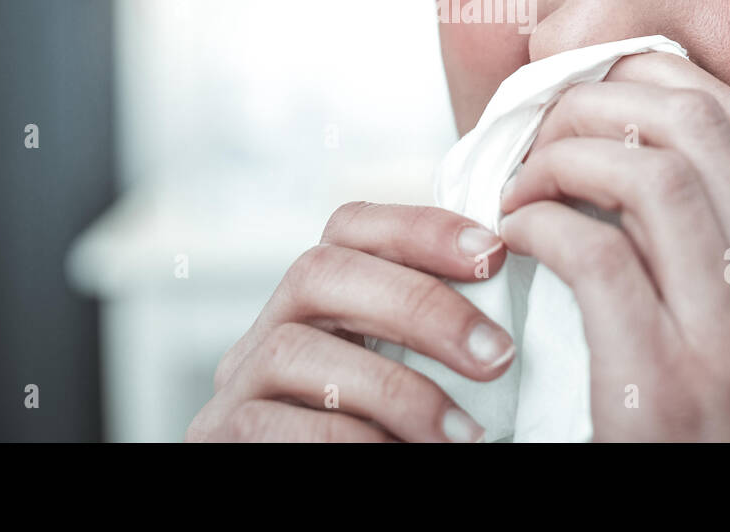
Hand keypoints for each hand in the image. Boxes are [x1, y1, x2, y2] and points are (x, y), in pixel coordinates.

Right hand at [185, 201, 512, 441]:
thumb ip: (428, 340)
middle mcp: (266, 331)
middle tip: (496, 355)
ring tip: (464, 434)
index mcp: (314, 304)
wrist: (307, 522)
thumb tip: (506, 312)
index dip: (420, 227)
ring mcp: (237, 384)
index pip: (349, 227)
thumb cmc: (386, 439)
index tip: (491, 253)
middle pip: (319, 271)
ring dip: (395, 388)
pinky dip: (351, 440)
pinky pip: (276, 424)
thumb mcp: (404, 377)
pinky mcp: (223, 436)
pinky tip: (403, 458)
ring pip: (294, 349)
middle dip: (417, 304)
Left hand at [498, 52, 729, 440]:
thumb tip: (636, 163)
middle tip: (541, 128)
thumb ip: (720, 256)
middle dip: (601, 99)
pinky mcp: (659, 387)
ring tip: (520, 184)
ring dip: (564, 156)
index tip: (596, 82)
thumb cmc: (725, 436)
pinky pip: (594, 254)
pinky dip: (540, 224)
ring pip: (649, 174)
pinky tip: (514, 238)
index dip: (662, 74)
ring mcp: (726, 340)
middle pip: (695, 125)